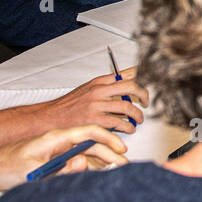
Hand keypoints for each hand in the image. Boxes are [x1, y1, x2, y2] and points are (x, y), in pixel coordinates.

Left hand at [0, 124, 127, 197]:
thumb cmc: (5, 167)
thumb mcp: (34, 171)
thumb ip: (61, 168)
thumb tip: (84, 163)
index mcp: (55, 137)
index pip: (88, 132)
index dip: (108, 139)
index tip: (121, 149)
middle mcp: (58, 141)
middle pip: (90, 144)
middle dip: (109, 153)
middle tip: (124, 164)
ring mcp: (56, 150)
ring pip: (85, 152)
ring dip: (101, 161)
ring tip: (116, 170)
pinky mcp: (52, 160)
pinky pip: (76, 161)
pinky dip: (89, 166)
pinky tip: (98, 173)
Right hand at [29, 68, 148, 133]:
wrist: (50, 118)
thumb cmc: (70, 106)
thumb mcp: (88, 89)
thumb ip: (107, 87)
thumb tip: (128, 85)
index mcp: (99, 82)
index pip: (127, 73)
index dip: (143, 76)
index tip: (151, 82)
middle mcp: (99, 91)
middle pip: (132, 86)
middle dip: (145, 94)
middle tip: (146, 102)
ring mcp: (96, 105)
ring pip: (128, 106)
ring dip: (138, 115)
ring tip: (138, 119)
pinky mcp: (94, 120)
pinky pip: (119, 122)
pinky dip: (128, 127)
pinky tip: (128, 129)